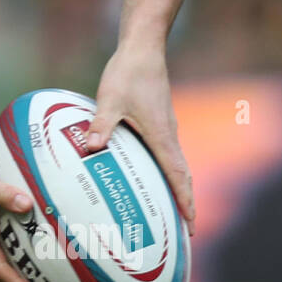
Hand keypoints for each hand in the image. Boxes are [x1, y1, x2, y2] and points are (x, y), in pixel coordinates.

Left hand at [85, 46, 194, 234]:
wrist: (143, 49)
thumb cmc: (128, 73)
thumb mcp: (109, 99)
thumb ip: (101, 124)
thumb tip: (91, 147)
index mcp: (161, 135)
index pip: (177, 175)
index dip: (185, 201)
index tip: (191, 225)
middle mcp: (168, 135)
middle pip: (182, 176)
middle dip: (184, 203)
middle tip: (185, 231)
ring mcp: (165, 128)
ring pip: (175, 165)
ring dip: (176, 188)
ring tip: (170, 211)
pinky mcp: (158, 121)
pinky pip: (166, 153)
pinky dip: (166, 171)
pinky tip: (149, 176)